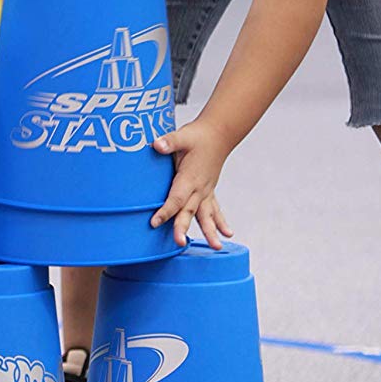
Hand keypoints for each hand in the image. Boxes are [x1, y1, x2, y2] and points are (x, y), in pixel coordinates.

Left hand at [150, 120, 233, 249]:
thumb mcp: (182, 136)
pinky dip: (220, 222)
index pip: (176, 198)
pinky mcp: (209, 191)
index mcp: (190, 177)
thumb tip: (157, 145)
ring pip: (206, 215)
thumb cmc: (198, 136)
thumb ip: (169, 142)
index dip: (165, 210)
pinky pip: (215, 210)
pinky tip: (227, 235)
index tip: (154, 222)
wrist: (219, 134)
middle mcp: (199, 188)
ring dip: (210, 231)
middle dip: (183, 227)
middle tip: (180, 243)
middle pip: (189, 211)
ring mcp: (206, 191)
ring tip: (216, 247)